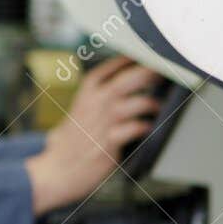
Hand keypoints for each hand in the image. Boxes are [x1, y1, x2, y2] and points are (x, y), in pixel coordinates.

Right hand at [26, 57, 162, 213]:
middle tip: (165, 72)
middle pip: (129, 79)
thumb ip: (102, 95)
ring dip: (152, 104)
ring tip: (157, 107)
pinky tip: (148, 128)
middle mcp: (96, 103)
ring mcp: (103, 123)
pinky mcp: (110, 143)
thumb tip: (134, 82)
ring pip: (137, 103)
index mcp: (87, 92)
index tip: (148, 55)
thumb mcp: (81, 110)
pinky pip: (136, 128)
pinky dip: (145, 126)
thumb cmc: (74, 140)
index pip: (112, 67)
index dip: (133, 59)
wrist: (57, 169)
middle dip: (151, 73)